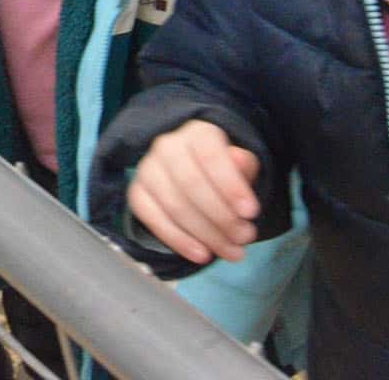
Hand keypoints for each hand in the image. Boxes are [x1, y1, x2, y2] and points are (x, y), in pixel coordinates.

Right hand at [126, 119, 261, 264]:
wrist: (194, 175)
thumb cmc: (222, 172)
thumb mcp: (241, 165)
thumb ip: (244, 165)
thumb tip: (239, 161)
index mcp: (197, 133)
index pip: (211, 156)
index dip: (231, 186)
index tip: (252, 213)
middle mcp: (166, 146)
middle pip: (191, 183)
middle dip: (222, 217)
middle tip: (246, 237)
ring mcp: (147, 170)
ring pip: (173, 205)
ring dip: (206, 234)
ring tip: (232, 251)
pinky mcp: (136, 193)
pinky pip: (152, 219)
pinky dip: (179, 241)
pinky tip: (202, 255)